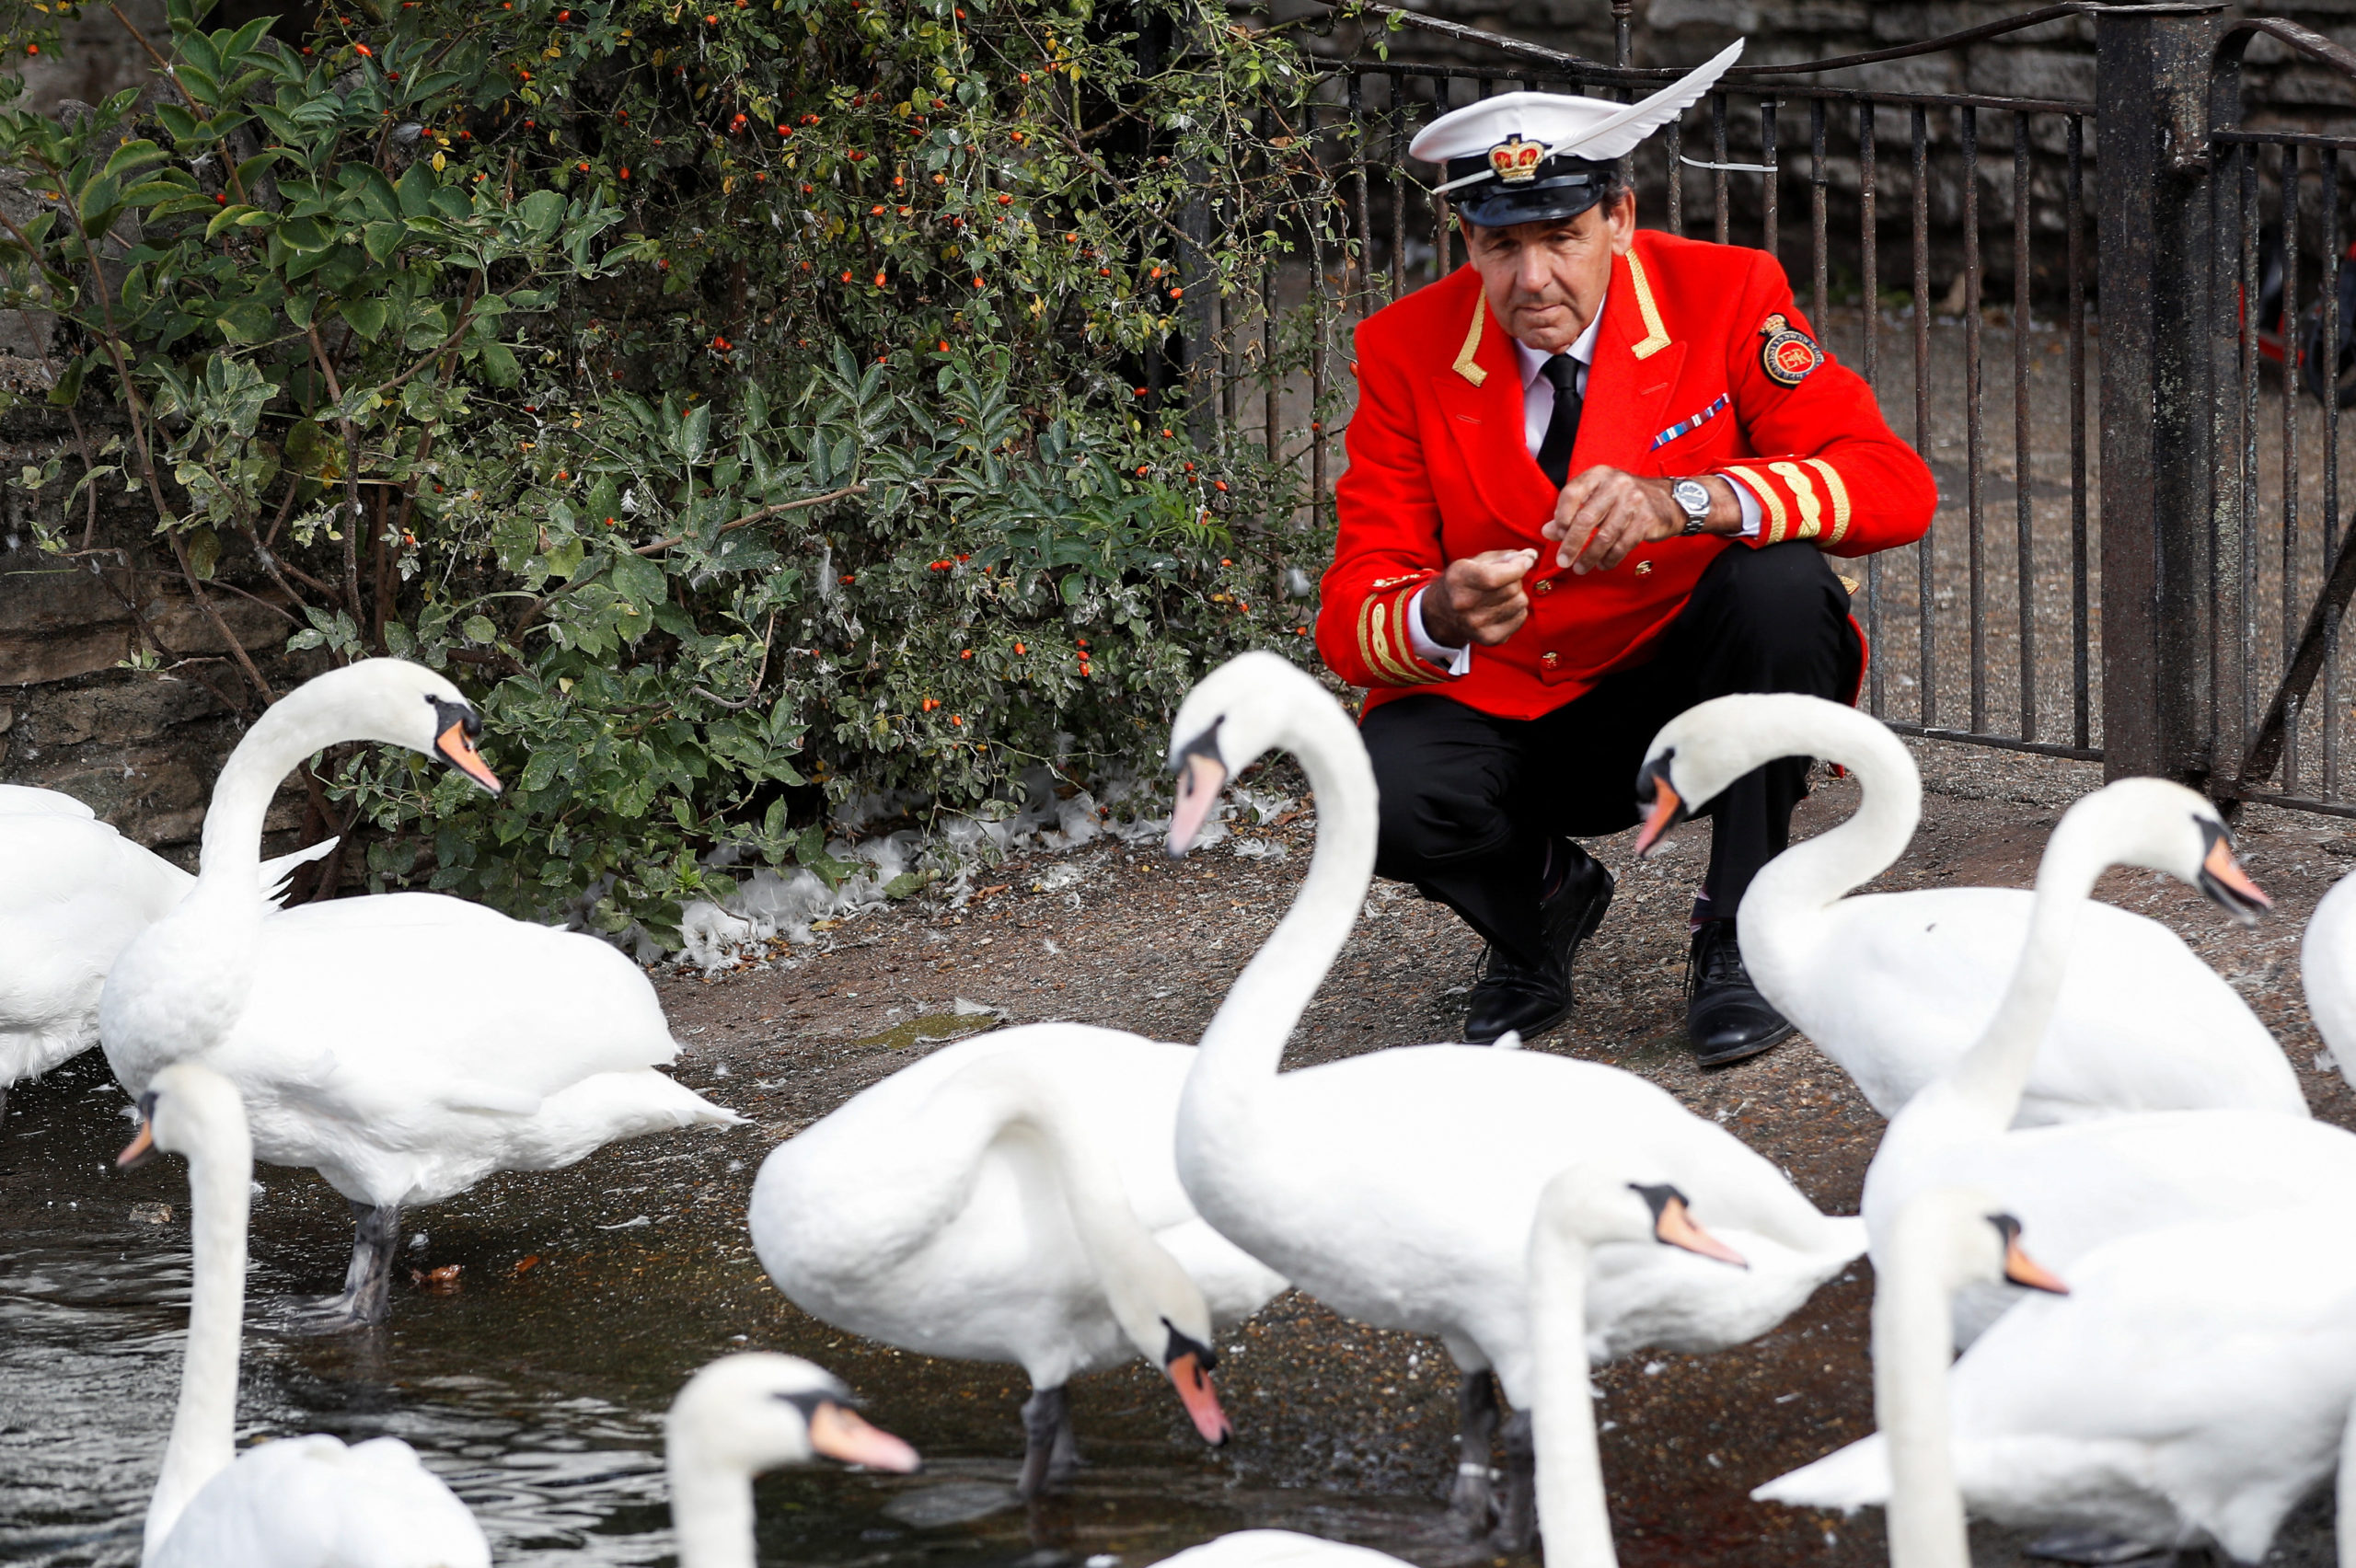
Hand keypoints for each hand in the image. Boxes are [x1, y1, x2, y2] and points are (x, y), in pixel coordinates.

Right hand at [1422, 548, 1539, 647]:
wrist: (1443, 613)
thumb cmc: (1464, 581)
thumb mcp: (1475, 562)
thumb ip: (1504, 557)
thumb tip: (1531, 556)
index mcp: (1458, 579)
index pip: (1494, 577)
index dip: (1517, 567)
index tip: (1526, 561)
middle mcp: (1464, 604)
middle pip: (1511, 589)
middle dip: (1517, 579)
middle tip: (1508, 578)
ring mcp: (1476, 624)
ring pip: (1520, 603)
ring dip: (1518, 594)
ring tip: (1503, 594)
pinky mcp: (1489, 638)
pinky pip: (1521, 617)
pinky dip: (1518, 609)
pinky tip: (1504, 607)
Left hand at [1543, 469, 1732, 574]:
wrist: (1668, 500)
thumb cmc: (1625, 499)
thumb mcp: (1598, 497)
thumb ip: (1573, 512)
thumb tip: (1547, 531)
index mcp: (1599, 474)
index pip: (1572, 492)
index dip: (1561, 515)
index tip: (1555, 534)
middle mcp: (1617, 484)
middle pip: (1587, 518)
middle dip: (1572, 544)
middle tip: (1563, 561)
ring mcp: (1634, 501)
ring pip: (1605, 536)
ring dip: (1590, 556)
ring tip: (1580, 568)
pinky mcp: (1646, 520)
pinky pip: (1622, 545)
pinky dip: (1610, 558)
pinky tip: (1602, 564)